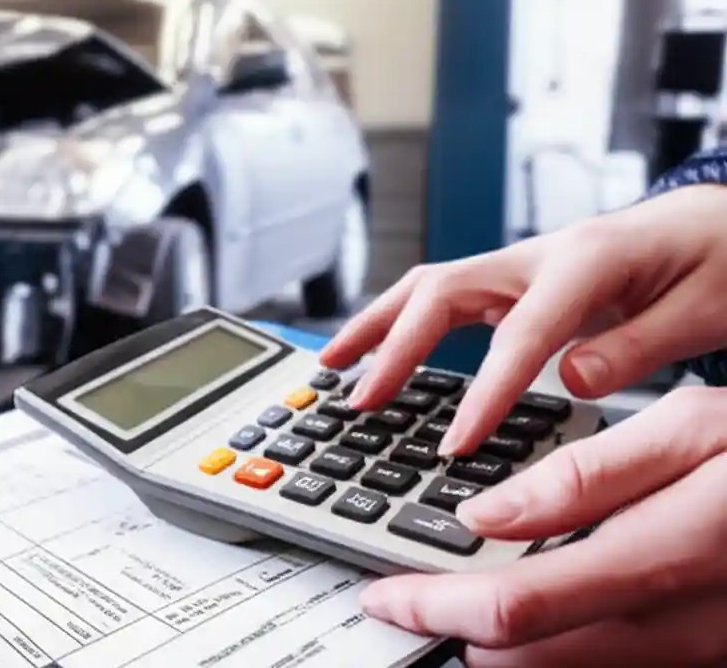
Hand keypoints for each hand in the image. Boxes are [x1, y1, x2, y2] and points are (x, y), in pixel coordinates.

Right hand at [321, 184, 726, 454]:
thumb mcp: (702, 310)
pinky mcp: (511, 281)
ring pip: (426, 289)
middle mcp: (536, 256)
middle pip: (441, 292)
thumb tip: (570, 379)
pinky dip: (399, 325)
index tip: (454, 443)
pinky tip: (375, 353)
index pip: (520, 333)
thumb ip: (637, 348)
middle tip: (360, 401)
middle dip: (393, 348)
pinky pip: (441, 300)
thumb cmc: (718, 261)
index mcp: (585, 260)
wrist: (717, 224)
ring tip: (331, 367)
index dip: (483, 391)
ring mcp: (517, 265)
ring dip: (375, 326)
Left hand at [359, 387, 726, 666]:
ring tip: (454, 596)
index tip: (382, 595)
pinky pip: (613, 663)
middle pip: (530, 660)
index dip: (433, 609)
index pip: (515, 613)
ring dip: (501, 643)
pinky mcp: (705, 654)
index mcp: (663, 561)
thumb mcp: (696, 431)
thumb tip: (490, 515)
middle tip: (407, 595)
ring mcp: (698, 653)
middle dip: (455, 633)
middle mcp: (680, 628)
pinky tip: (536, 601)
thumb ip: (588, 479)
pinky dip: (557, 643)